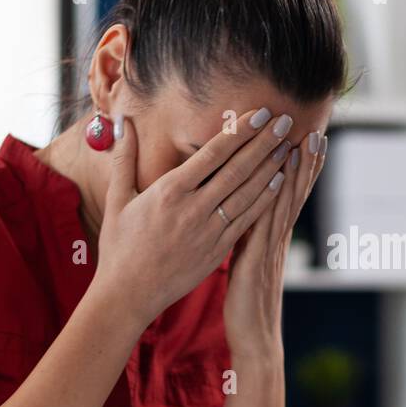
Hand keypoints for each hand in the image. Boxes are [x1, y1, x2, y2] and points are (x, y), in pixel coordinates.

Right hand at [93, 112, 292, 329]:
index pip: (213, 153)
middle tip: (286, 121)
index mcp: (169, 191)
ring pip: (247, 193)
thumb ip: (124, 159)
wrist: (129, 294)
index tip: (260, 113)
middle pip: (237, 169)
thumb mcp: (117, 199)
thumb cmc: (119, 246)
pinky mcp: (218, 250)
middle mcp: (194, 209)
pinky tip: (279, 183)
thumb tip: (123, 123)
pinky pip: (247, 220)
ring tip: (289, 146)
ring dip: (271, 168)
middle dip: (264, 143)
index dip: (240, 130)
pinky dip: (265, 200)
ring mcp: (209, 231)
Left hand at [223, 126, 326, 357]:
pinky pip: (271, 217)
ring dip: (299, 170)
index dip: (298, 171)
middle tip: (316, 132)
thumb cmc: (245, 305)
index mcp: (271, 238)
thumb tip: (239, 222)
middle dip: (306, 163)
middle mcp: (277, 237)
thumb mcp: (246, 266)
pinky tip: (282, 174)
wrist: (254, 337)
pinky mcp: (261, 254)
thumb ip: (247, 241)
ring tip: (308, 142)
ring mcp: (272, 245)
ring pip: (288, 199)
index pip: (287, 196)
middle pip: (294, 192)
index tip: (306, 142)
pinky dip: (279, 194)